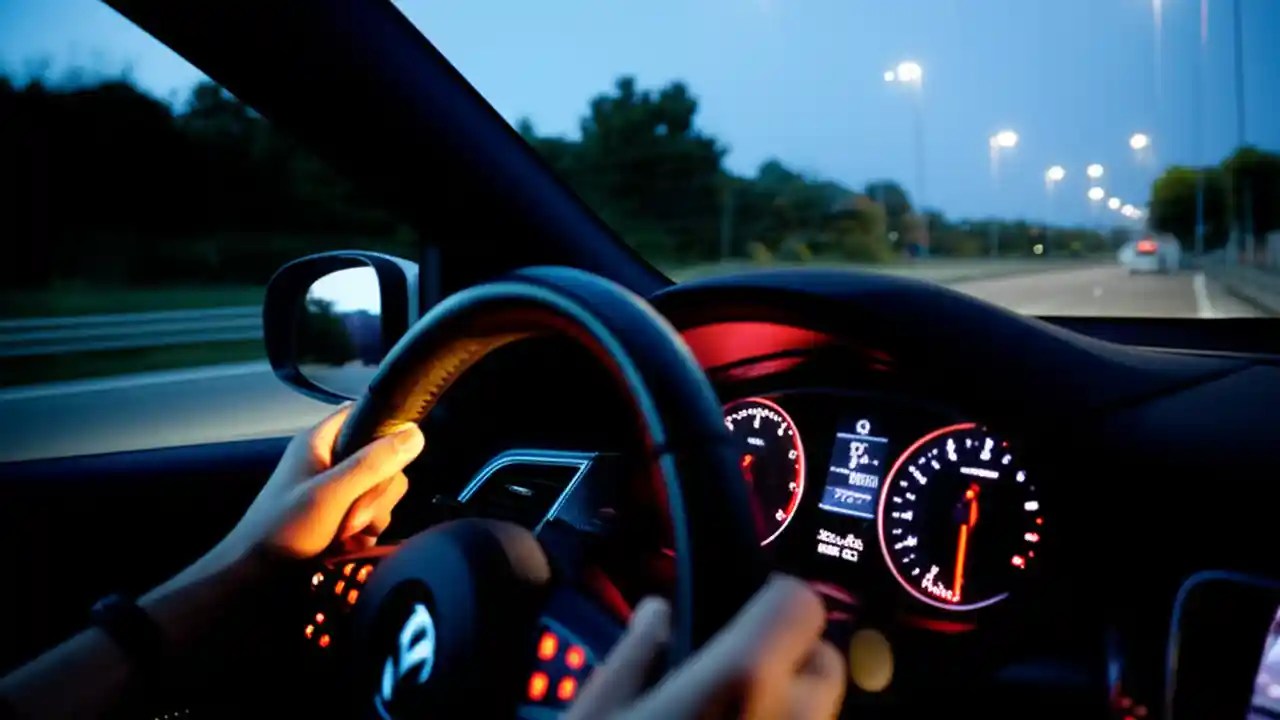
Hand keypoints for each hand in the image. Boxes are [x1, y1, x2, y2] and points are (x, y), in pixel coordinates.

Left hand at [210, 405, 423, 565]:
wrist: (254, 581)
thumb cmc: (284, 531)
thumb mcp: (331, 495)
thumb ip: (372, 465)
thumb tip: (416, 434)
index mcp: (322, 440)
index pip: (367, 414)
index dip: (387, 430)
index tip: (394, 459)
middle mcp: (332, 460)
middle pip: (383, 460)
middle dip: (377, 493)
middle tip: (354, 516)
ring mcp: (337, 489)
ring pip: (382, 491)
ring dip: (372, 516)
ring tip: (346, 536)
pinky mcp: (342, 515)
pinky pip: (373, 515)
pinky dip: (366, 532)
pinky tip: (350, 546)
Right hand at [569, 574, 845, 719]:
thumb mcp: (596, 711)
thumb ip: (634, 653)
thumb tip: (656, 616)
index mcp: (741, 682)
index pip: (800, 601)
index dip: (772, 596)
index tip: (743, 605)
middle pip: (823, 662)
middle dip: (786, 658)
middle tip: (730, 668)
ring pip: (820, 712)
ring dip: (787, 702)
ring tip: (729, 710)